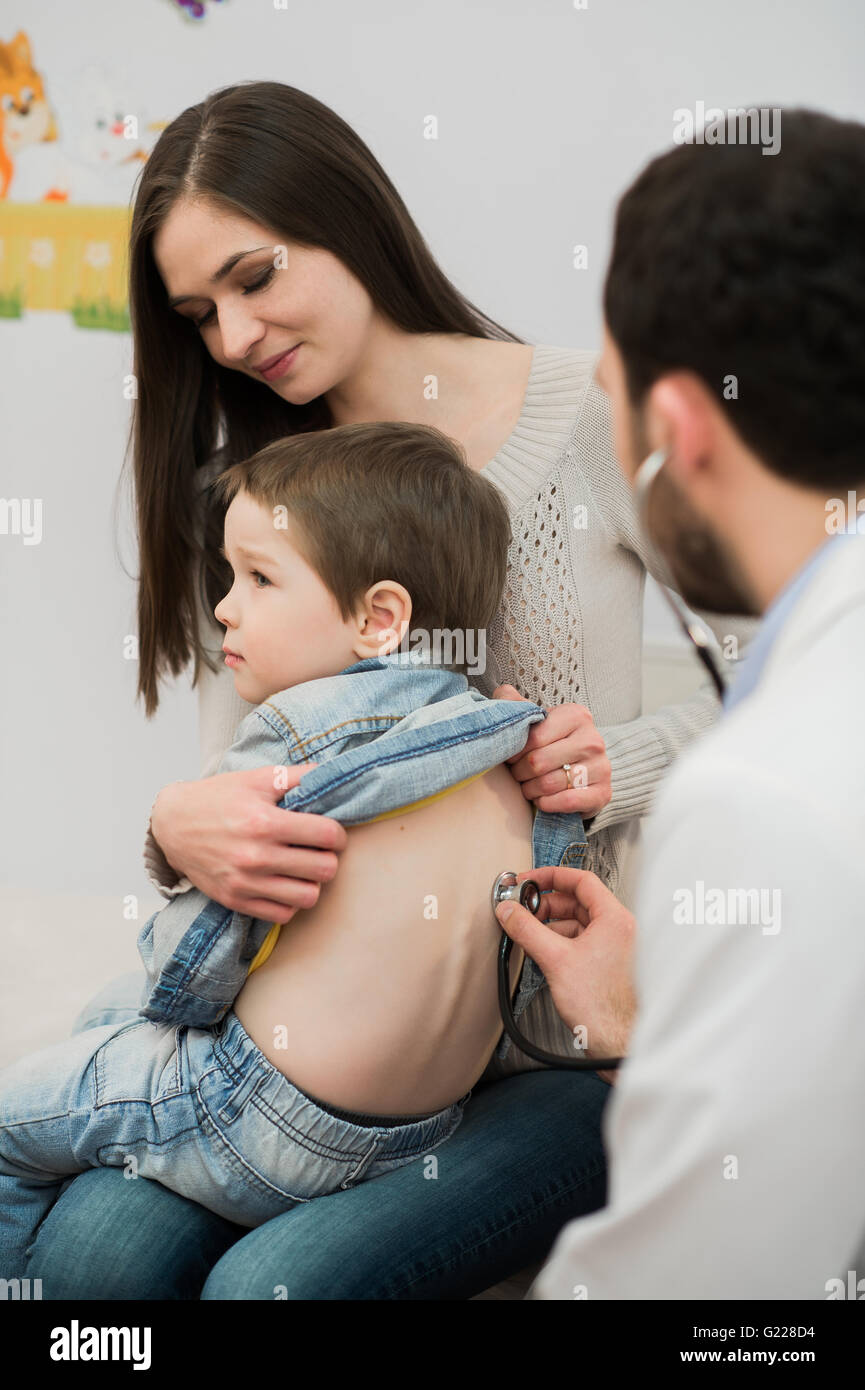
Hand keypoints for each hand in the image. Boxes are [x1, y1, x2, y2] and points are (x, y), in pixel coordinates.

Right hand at [150, 765, 346, 921]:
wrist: (172, 823)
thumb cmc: (218, 798)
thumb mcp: (256, 778)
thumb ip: (297, 776)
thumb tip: (330, 774)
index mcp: (265, 822)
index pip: (327, 836)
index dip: (338, 834)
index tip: (332, 832)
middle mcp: (256, 855)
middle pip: (324, 869)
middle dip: (329, 858)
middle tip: (319, 851)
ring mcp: (246, 882)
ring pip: (308, 897)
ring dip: (312, 882)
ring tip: (303, 869)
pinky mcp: (236, 900)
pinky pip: (282, 914)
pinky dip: (290, 901)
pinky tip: (285, 883)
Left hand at [492, 685, 611, 817]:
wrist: (586, 769)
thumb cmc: (556, 744)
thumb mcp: (539, 720)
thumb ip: (518, 705)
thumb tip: (502, 693)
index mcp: (577, 716)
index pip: (534, 737)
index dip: (514, 751)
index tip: (510, 756)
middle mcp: (593, 739)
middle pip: (538, 762)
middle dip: (519, 773)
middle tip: (517, 774)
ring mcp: (601, 767)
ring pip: (549, 784)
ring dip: (530, 790)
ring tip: (528, 787)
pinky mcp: (603, 793)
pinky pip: (566, 802)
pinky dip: (547, 804)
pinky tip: (542, 800)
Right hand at [494, 865, 635, 1082]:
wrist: (618, 1044)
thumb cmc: (603, 1008)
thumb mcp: (555, 960)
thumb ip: (527, 930)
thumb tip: (508, 911)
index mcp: (615, 919)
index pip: (581, 880)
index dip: (551, 876)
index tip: (528, 880)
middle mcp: (619, 929)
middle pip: (577, 901)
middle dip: (545, 904)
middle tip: (520, 910)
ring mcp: (615, 948)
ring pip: (577, 923)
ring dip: (550, 925)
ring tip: (527, 934)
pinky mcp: (607, 966)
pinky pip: (580, 942)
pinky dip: (559, 942)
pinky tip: (542, 953)